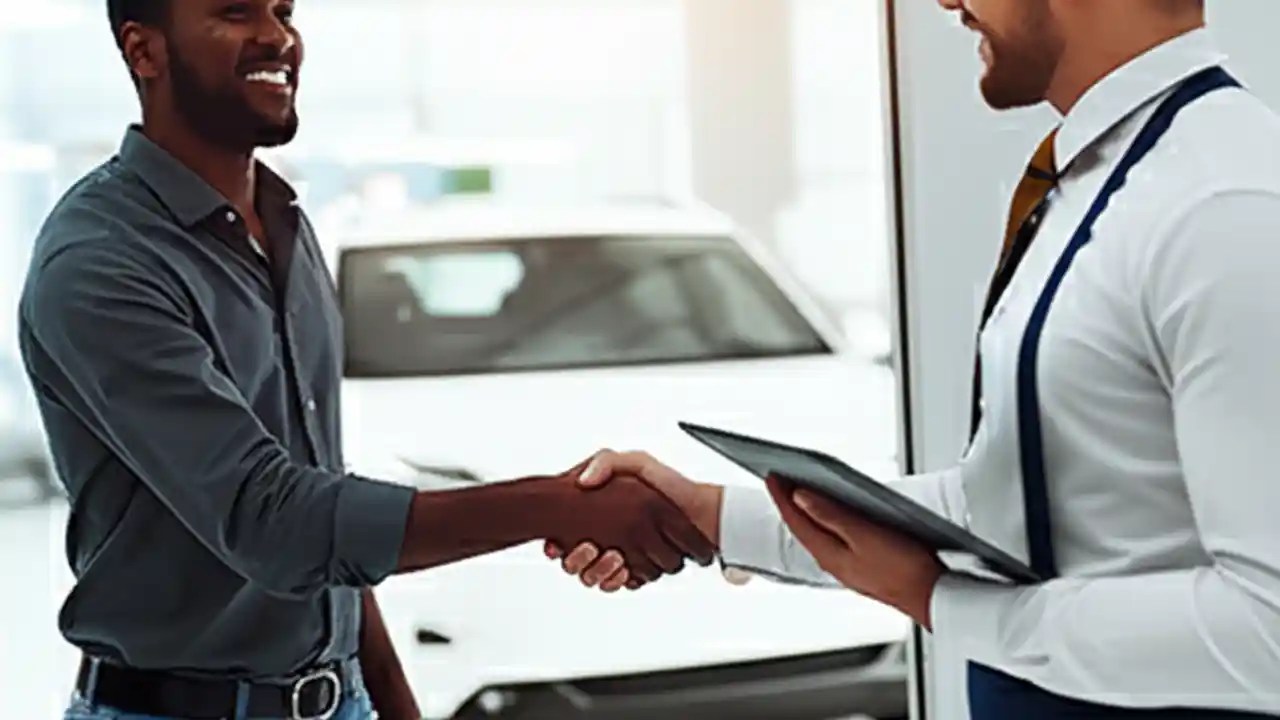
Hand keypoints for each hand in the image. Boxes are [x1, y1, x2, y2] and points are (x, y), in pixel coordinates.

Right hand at [545, 450, 723, 590]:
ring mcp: (623, 556)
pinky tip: (624, 570)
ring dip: (598, 570)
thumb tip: (583, 481)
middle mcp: (610, 536)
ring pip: (593, 575)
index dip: (556, 542)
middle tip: (589, 547)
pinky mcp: (637, 572)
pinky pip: (618, 583)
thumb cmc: (672, 488)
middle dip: (576, 559)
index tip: (556, 543)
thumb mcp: (637, 464)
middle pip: (574, 560)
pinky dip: (617, 580)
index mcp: (604, 512)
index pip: (564, 534)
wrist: (704, 514)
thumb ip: (607, 462)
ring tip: (614, 557)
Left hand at [766, 476, 944, 629]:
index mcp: (829, 554)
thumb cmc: (905, 569)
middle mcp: (833, 562)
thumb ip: (831, 515)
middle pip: (803, 527)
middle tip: (779, 479)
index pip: (796, 521)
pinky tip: (830, 516)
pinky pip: (833, 541)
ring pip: (817, 535)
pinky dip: (825, 523)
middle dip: (789, 503)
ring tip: (798, 493)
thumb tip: (800, 498)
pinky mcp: (861, 566)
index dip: (781, 496)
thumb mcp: (865, 534)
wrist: (932, 598)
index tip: (771, 475)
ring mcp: (847, 566)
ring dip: (806, 512)